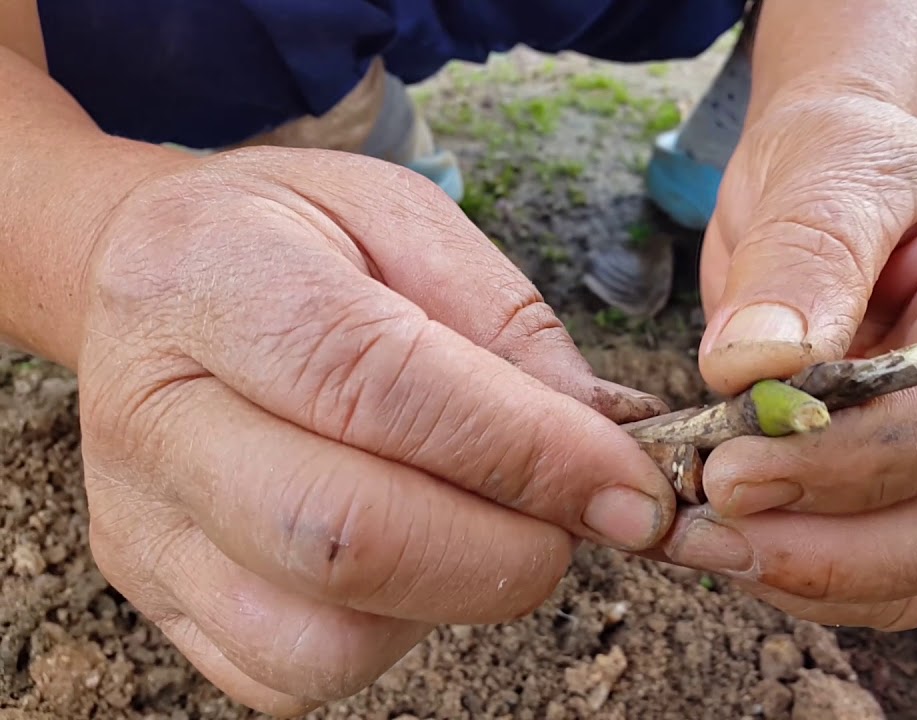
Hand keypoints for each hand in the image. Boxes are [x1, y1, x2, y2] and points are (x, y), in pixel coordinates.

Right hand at [75, 147, 676, 714]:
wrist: (156, 279)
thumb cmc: (294, 242)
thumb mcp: (406, 222)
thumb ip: (510, 329)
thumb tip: (610, 446)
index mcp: (211, 277)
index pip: (379, 387)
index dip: (527, 452)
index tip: (633, 489)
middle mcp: (149, 412)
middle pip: (342, 536)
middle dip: (507, 552)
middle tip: (582, 520)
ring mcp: (138, 523)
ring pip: (321, 638)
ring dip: (453, 601)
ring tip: (482, 522)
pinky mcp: (157, 596)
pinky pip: (292, 674)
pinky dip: (391, 636)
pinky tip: (411, 555)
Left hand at [660, 92, 916, 627]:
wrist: (818, 181)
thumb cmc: (840, 159)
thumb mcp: (827, 163)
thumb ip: (806, 252)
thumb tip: (759, 365)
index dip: (861, 458)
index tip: (740, 466)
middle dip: (844, 548)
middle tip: (718, 520)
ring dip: (814, 578)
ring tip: (704, 535)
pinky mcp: (895, 492)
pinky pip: (871, 578)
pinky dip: (797, 578)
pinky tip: (723, 535)